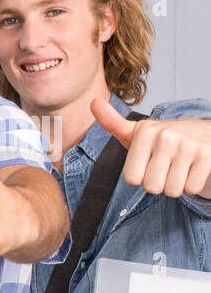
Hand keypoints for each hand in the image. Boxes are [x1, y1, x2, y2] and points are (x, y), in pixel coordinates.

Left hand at [92, 97, 210, 198]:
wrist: (203, 135)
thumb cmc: (162, 140)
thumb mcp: (135, 132)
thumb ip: (112, 123)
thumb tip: (93, 102)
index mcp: (144, 131)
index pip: (132, 179)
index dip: (141, 176)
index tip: (149, 161)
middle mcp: (166, 135)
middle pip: (151, 187)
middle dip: (159, 183)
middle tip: (166, 166)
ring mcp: (189, 144)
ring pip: (172, 190)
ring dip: (176, 185)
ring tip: (179, 167)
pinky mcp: (208, 155)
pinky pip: (191, 188)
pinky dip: (192, 185)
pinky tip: (193, 169)